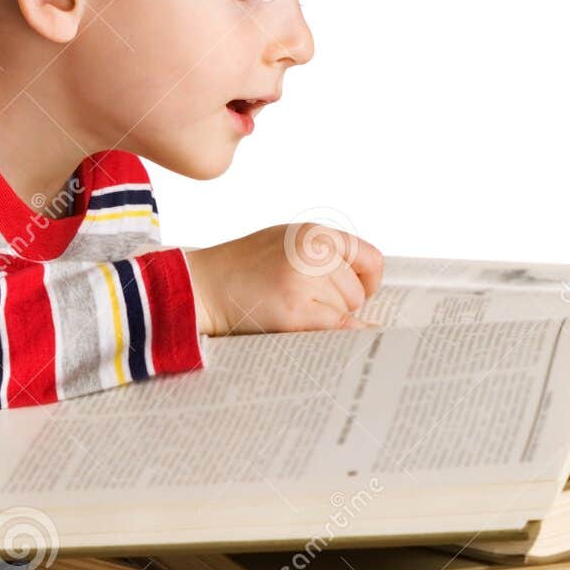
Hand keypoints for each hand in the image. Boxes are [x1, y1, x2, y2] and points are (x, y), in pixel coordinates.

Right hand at [183, 224, 383, 336]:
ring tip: (291, 312)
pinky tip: (331, 336)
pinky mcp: (296, 310)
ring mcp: (304, 280)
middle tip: (307, 306)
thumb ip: (322, 254)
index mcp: (313, 233)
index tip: (359, 292)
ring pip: (346, 312)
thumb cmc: (240, 269)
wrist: (200, 287)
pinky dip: (341, 336)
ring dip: (326, 320)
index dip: (368, 280)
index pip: (369, 258)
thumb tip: (365, 287)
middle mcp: (312, 251)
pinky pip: (337, 328)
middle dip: (341, 305)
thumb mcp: (284, 243)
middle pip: (357, 292)